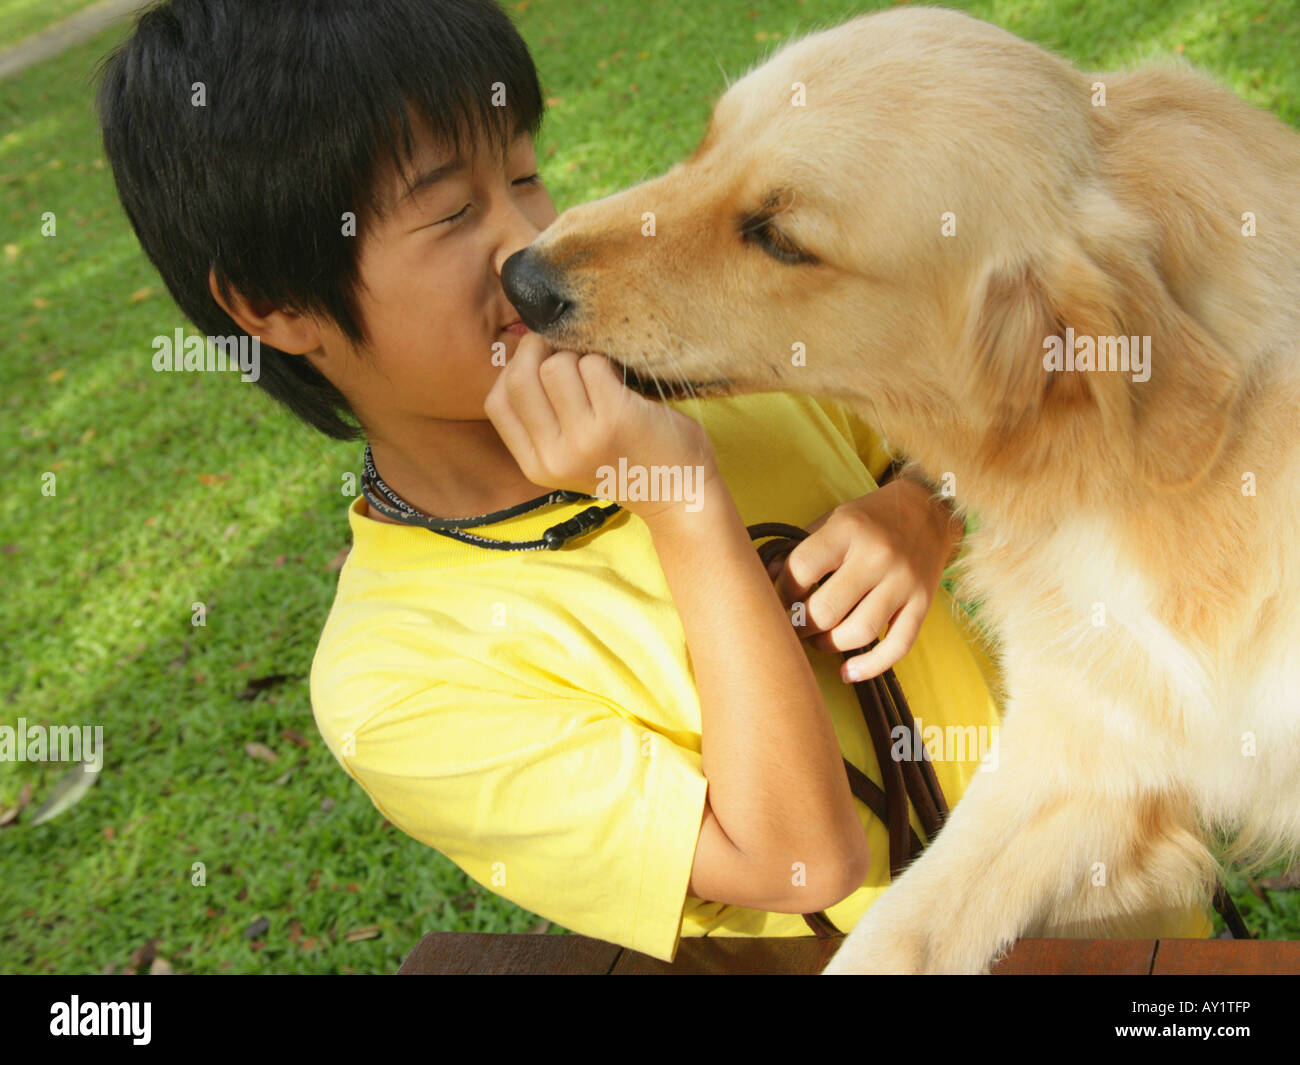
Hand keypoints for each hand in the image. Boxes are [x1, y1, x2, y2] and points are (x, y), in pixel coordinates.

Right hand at [483, 332, 716, 520]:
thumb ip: (545, 420)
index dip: (514, 370)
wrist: (680, 495)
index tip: (540, 362)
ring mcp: (584, 439)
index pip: (497, 403)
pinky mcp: (616, 420)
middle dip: (540, 351)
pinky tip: (621, 379)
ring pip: (555, 366)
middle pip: (519, 378)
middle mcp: (554, 457)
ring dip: (578, 356)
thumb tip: (527, 355)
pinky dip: (606, 361)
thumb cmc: (629, 464)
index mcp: (537, 466)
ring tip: (600, 372)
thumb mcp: (571, 457)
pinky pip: (593, 365)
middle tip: (566, 349)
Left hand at [767, 477, 962, 681]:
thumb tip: (765, 578)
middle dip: (800, 626)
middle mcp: (877, 556)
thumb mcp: (833, 520)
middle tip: (793, 627)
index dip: (782, 592)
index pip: (802, 569)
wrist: (929, 510)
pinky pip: (897, 646)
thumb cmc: (871, 519)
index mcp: (848, 530)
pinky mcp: (922, 604)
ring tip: (817, 641)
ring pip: (859, 632)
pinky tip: (847, 672)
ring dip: (828, 645)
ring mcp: (903, 582)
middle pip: (827, 609)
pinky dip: (870, 666)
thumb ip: (800, 548)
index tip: (779, 600)